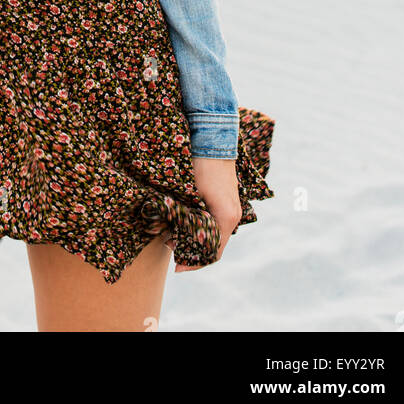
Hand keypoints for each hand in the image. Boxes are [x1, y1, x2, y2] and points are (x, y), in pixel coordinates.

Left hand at [174, 156, 241, 272]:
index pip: (213, 251)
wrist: (213, 137)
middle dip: (192, 249)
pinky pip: (215, 220)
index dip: (194, 262)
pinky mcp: (227, 199)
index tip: (177, 267)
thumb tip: (170, 236)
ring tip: (173, 233)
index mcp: (227, 217)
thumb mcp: (189, 193)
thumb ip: (184, 216)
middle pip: (214, 244)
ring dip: (196, 236)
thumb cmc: (200, 164)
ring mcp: (232, 206)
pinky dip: (201, 224)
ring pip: (214, 231)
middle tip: (169, 245)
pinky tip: (184, 220)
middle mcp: (233, 215)